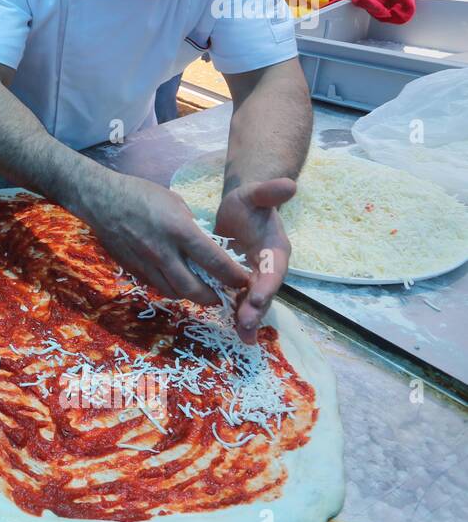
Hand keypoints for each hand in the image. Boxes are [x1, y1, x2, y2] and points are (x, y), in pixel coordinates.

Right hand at [81, 171, 249, 305]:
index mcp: (179, 230)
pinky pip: (157, 286)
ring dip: (192, 296)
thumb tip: (203, 242)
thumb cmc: (141, 193)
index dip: (233, 276)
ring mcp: (146, 264)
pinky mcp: (133, 269)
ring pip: (175, 293)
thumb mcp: (175, 202)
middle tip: (223, 295)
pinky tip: (177, 281)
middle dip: (214, 297)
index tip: (243, 280)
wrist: (102, 199)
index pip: (215, 262)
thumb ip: (190, 226)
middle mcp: (163, 252)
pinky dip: (171, 288)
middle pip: (194, 289)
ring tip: (202, 291)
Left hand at [214, 178, 295, 341]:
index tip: (255, 297)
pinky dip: (236, 317)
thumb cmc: (248, 202)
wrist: (240, 211)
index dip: (266, 284)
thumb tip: (290, 184)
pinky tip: (232, 333)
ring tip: (241, 337)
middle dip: (256, 310)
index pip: (273, 270)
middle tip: (244, 326)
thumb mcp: (254, 194)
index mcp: (275, 250)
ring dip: (248, 320)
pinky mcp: (239, 283)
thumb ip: (269, 192)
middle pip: (264, 292)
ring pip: (253, 302)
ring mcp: (254, 278)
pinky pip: (239, 302)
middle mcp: (268, 269)